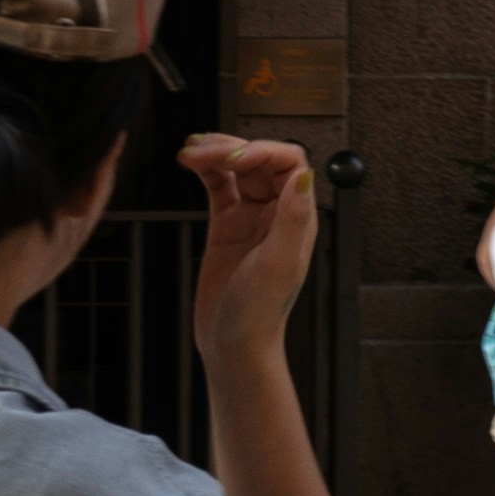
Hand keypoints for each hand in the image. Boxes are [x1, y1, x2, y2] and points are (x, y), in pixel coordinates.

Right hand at [182, 136, 323, 359]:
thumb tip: (305, 175)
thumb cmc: (259, 314)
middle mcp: (276, 213)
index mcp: (297, 218)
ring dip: (214, 154)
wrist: (233, 346)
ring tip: (189, 152)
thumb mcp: (277, 265)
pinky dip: (204, 171)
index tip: (232, 159)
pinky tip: (189, 163)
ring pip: (236, 169)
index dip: (260, 151)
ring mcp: (250, 218)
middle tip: (200, 152)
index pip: (287, 163)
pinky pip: (218, 187)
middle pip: (259, 160)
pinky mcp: (226, 226)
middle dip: (230, 149)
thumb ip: (292, 219)